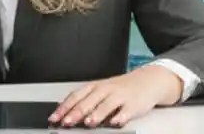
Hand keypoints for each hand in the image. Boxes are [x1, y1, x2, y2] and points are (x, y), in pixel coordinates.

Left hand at [49, 67, 183, 128]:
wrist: (149, 80)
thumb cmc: (121, 88)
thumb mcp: (101, 91)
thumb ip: (86, 101)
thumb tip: (65, 113)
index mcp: (95, 86)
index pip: (76, 96)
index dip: (64, 107)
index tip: (54, 118)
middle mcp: (106, 90)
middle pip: (89, 101)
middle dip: (76, 112)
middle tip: (67, 122)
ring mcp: (120, 96)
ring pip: (107, 105)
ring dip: (97, 114)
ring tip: (89, 123)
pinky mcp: (134, 104)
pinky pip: (127, 111)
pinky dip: (120, 117)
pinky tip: (115, 122)